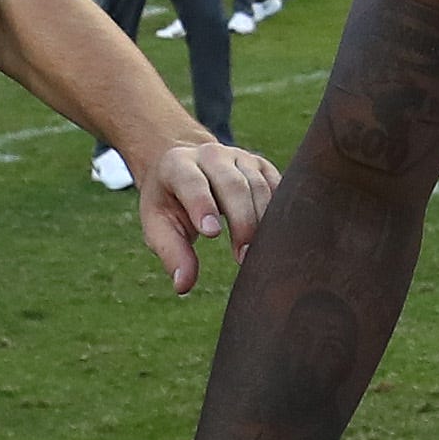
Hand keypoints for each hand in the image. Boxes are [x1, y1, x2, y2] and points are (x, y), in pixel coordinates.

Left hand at [133, 138, 279, 294]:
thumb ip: (172, 253)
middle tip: (242, 257)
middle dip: (240, 221)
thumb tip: (183, 285)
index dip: (202, 206)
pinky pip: (277, 185)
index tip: (212, 234)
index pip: (192, 183)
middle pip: (232, 185)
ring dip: (262, 221)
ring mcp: (238, 156)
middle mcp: (209, 154)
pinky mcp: (260, 165)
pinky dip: (279, 210)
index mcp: (177, 165)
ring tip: (258, 253)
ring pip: (257, 186)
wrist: (187, 169)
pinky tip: (277, 235)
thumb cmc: (171, 204)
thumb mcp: (159, 226)